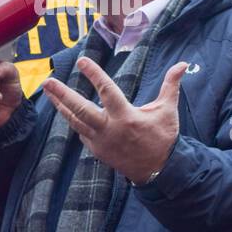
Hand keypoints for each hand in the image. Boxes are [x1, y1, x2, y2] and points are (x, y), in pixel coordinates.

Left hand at [41, 57, 187, 185]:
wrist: (159, 171)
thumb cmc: (163, 138)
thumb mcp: (168, 110)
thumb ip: (171, 85)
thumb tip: (184, 64)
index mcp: (127, 117)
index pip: (107, 91)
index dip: (94, 74)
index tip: (81, 61)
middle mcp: (110, 129)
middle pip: (80, 109)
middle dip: (62, 94)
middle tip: (48, 81)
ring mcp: (101, 141)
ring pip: (75, 121)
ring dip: (60, 105)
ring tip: (48, 92)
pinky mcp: (97, 150)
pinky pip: (81, 132)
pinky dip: (73, 120)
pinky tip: (65, 110)